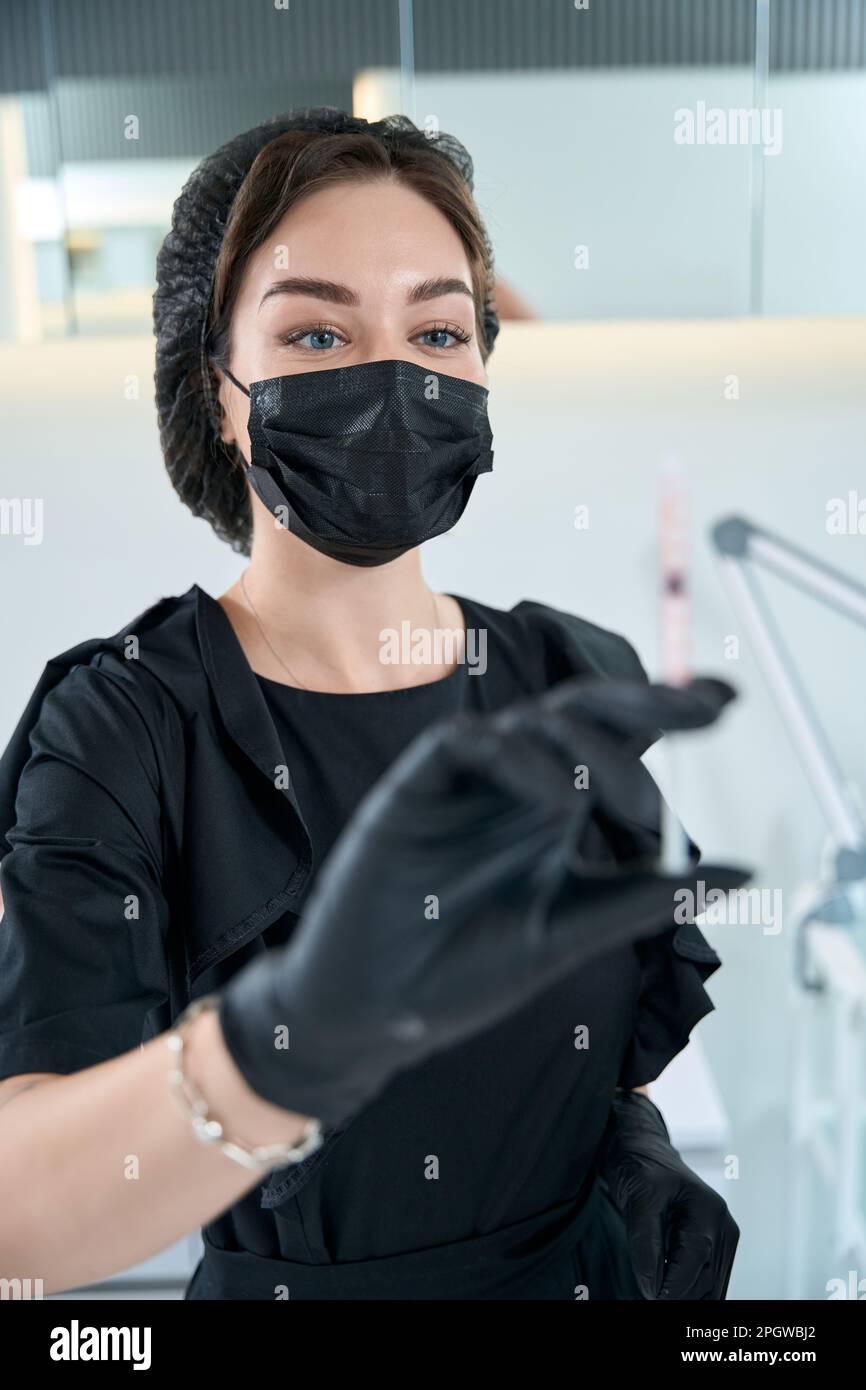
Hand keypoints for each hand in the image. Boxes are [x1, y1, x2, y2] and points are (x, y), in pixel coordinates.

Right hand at [217, 674, 750, 1125]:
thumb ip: (650, 896)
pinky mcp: (411, 791)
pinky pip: (467, 743)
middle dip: (647, 701)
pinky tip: (560, 802)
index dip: (667, 711)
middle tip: (706, 710)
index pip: (614, 744)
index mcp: (549, 813)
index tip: (727, 699)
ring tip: (626, 804)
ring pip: (533, 722)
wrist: (373, 1019)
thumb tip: (747, 874)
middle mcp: (511, 788)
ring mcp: (462, 786)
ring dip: (592, 749)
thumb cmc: (459, 975)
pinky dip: (520, 760)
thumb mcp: (572, 932)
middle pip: (582, 714)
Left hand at [597, 1089, 739, 1298]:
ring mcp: (722, 1239)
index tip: (650, 1297)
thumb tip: (651, 1288)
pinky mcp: (715, 1249)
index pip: (696, 1258)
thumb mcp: (637, 1198)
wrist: (643, 1151)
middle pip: (706, 1279)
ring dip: (685, 1295)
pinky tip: (667, 1291)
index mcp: (709, 1209)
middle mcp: (723, 1226)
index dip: (674, 1284)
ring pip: (711, 1287)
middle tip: (646, 1296)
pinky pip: (709, 1282)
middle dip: (678, 1294)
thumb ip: (645, 1242)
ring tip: (655, 1293)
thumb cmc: (641, 1167)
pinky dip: (690, 1292)